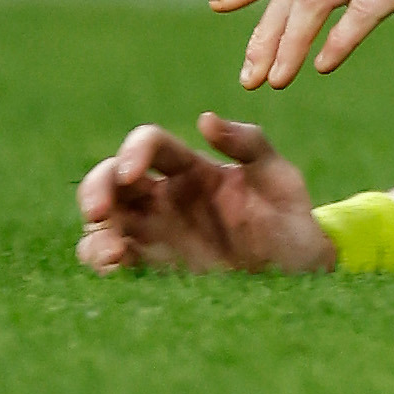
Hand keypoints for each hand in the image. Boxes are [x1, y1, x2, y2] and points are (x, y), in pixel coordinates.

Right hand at [75, 112, 337, 273]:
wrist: (298, 273)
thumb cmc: (289, 219)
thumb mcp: (278, 177)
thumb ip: (248, 143)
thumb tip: (205, 119)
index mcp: (192, 168)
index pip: (149, 145)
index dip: (133, 151)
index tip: (132, 172)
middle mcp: (165, 198)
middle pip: (110, 182)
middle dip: (95, 190)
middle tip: (98, 211)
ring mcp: (156, 234)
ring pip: (104, 225)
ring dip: (96, 235)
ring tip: (113, 252)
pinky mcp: (155, 268)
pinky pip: (114, 263)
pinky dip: (104, 264)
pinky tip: (117, 268)